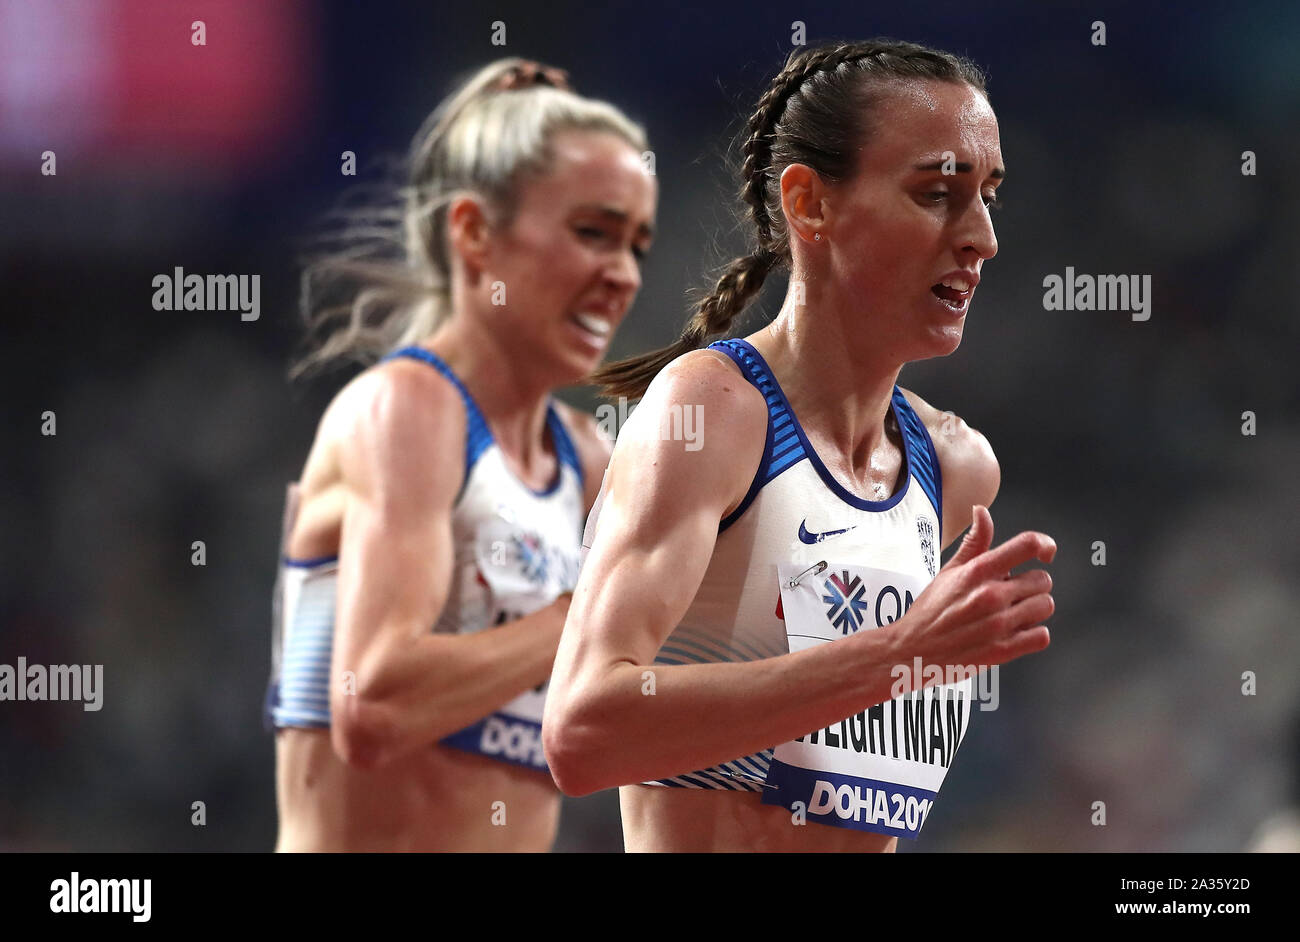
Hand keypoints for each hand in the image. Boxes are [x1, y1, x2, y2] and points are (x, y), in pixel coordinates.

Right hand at [899, 504, 1054, 673]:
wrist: (912, 650)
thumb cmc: (931, 609)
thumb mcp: (949, 570)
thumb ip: (974, 542)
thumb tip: (982, 511)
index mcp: (978, 571)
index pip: (1028, 544)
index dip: (1045, 544)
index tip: (1045, 553)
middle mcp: (991, 595)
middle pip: (1043, 580)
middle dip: (1030, 585)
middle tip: (1010, 594)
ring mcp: (998, 624)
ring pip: (1045, 606)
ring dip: (1034, 610)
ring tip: (1012, 613)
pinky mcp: (1002, 651)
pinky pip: (1042, 636)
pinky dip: (1033, 634)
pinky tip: (1015, 632)